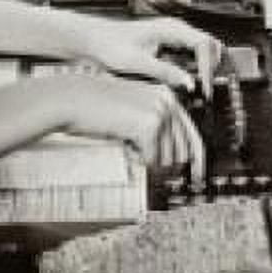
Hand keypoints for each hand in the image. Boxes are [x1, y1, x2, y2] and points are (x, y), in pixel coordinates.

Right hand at [54, 73, 206, 175]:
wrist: (74, 99)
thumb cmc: (97, 108)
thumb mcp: (132, 113)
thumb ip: (155, 127)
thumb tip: (175, 158)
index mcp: (167, 96)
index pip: (192, 134)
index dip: (196, 159)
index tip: (197, 176)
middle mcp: (168, 101)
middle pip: (183, 151)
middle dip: (165, 163)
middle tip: (145, 162)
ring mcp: (161, 112)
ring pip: (167, 158)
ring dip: (147, 160)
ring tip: (127, 144)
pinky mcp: (149, 125)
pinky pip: (151, 159)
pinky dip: (136, 159)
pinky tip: (123, 144)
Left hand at [72, 15, 223, 95]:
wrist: (94, 39)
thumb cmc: (110, 45)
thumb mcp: (137, 62)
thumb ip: (165, 72)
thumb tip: (189, 83)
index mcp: (171, 28)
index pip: (204, 45)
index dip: (208, 68)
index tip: (203, 87)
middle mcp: (175, 29)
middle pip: (209, 45)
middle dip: (213, 67)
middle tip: (208, 89)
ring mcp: (173, 35)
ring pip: (202, 50)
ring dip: (206, 68)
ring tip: (201, 89)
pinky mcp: (168, 44)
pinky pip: (191, 55)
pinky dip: (195, 69)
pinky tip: (188, 83)